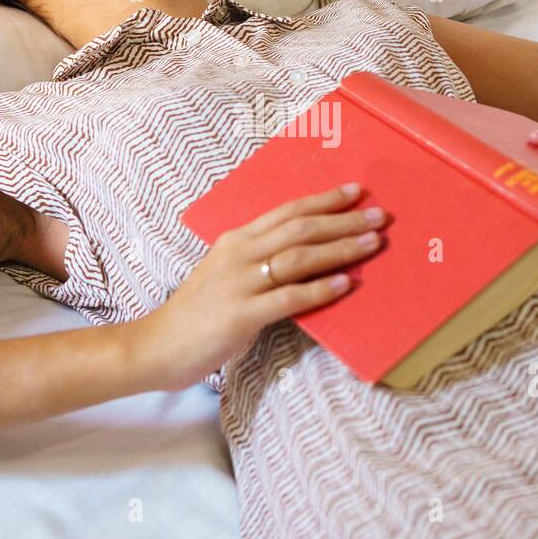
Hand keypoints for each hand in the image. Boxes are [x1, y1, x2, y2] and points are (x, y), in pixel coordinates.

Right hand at [133, 182, 387, 391]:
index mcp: (236, 240)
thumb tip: (304, 255)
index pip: (287, 212)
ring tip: (371, 244)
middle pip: (299, 229)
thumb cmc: (196, 313)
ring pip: (298, 257)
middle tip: (379, 216)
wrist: (157, 346)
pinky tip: (345, 284)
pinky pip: (288, 297)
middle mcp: (239, 254)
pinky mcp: (241, 314)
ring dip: (339, 249)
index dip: (323, 200)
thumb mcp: (226, 274)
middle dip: (343, 220)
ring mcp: (239, 283)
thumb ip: (258, 261)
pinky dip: (320, 290)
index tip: (355, 192)